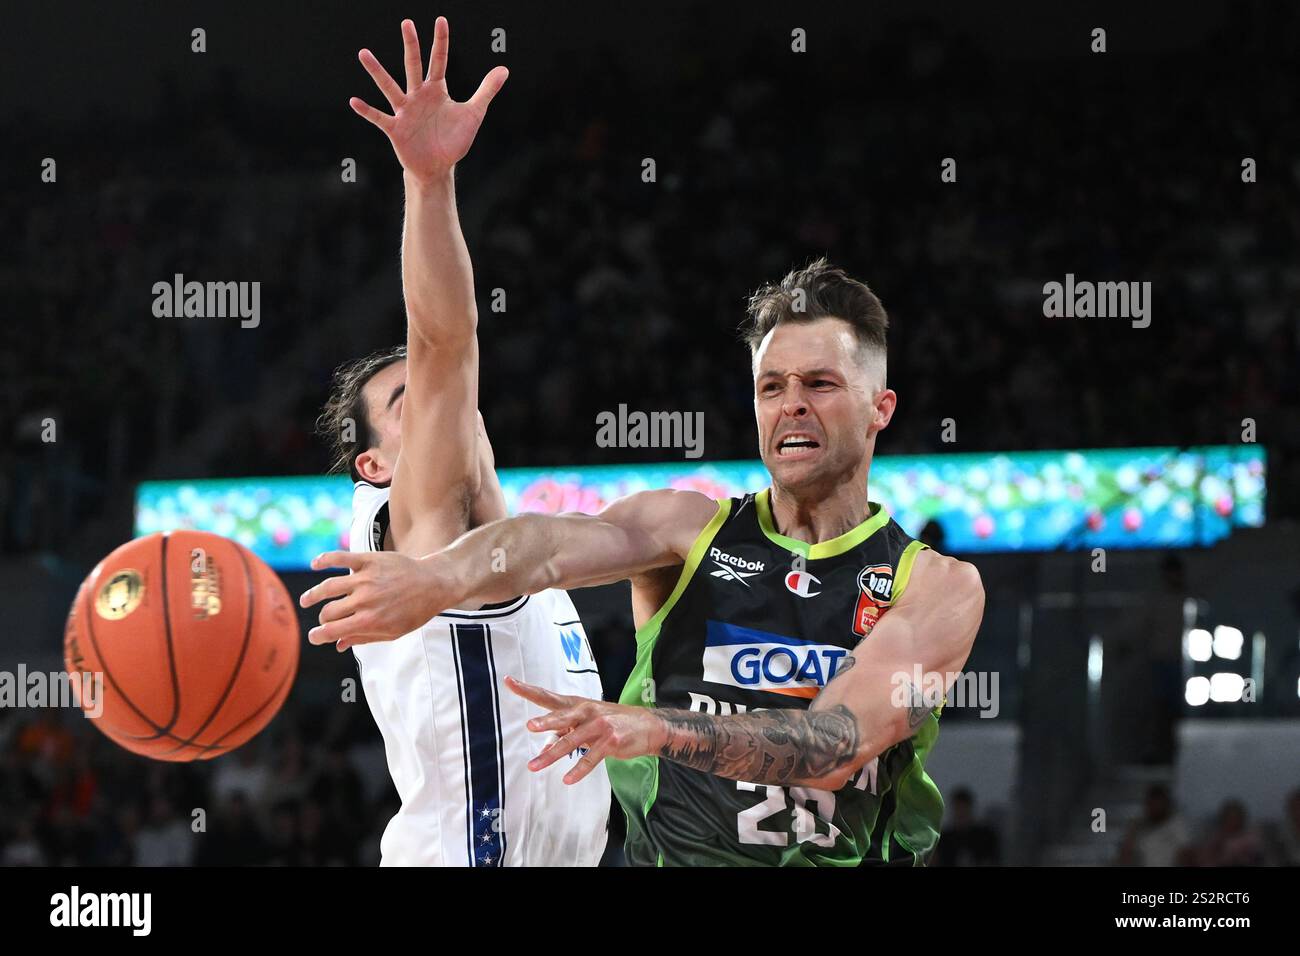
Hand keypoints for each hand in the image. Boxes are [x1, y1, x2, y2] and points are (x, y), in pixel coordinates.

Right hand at [299, 550, 454, 650]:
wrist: (434, 583)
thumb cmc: (415, 611)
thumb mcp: (393, 632)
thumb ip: (363, 638)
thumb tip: (337, 645)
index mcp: (369, 621)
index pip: (332, 631)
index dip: (318, 636)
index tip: (314, 637)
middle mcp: (364, 600)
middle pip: (329, 611)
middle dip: (322, 619)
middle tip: (324, 619)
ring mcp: (365, 579)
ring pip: (328, 587)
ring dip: (313, 595)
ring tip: (305, 601)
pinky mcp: (369, 560)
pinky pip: (340, 558)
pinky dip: (324, 560)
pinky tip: (314, 564)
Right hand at [351, 17, 507, 181]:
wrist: (438, 167)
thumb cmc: (453, 139)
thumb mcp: (474, 114)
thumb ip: (486, 91)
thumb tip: (504, 69)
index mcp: (437, 90)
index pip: (439, 61)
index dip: (441, 42)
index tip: (441, 20)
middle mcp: (418, 96)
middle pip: (414, 66)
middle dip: (412, 45)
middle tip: (407, 23)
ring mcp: (405, 111)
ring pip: (390, 87)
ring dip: (377, 71)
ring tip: (364, 54)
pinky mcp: (396, 129)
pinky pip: (379, 117)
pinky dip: (367, 111)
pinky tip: (354, 101)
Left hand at [505, 677, 666, 784]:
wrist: (648, 726)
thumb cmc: (613, 722)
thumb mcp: (588, 721)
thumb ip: (565, 731)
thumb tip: (544, 747)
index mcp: (578, 704)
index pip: (548, 696)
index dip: (528, 689)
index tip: (509, 681)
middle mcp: (587, 712)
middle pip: (562, 715)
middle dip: (546, 721)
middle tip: (530, 726)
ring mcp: (600, 726)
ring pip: (572, 741)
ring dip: (553, 754)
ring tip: (535, 765)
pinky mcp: (611, 742)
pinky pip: (591, 758)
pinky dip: (579, 770)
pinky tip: (567, 779)